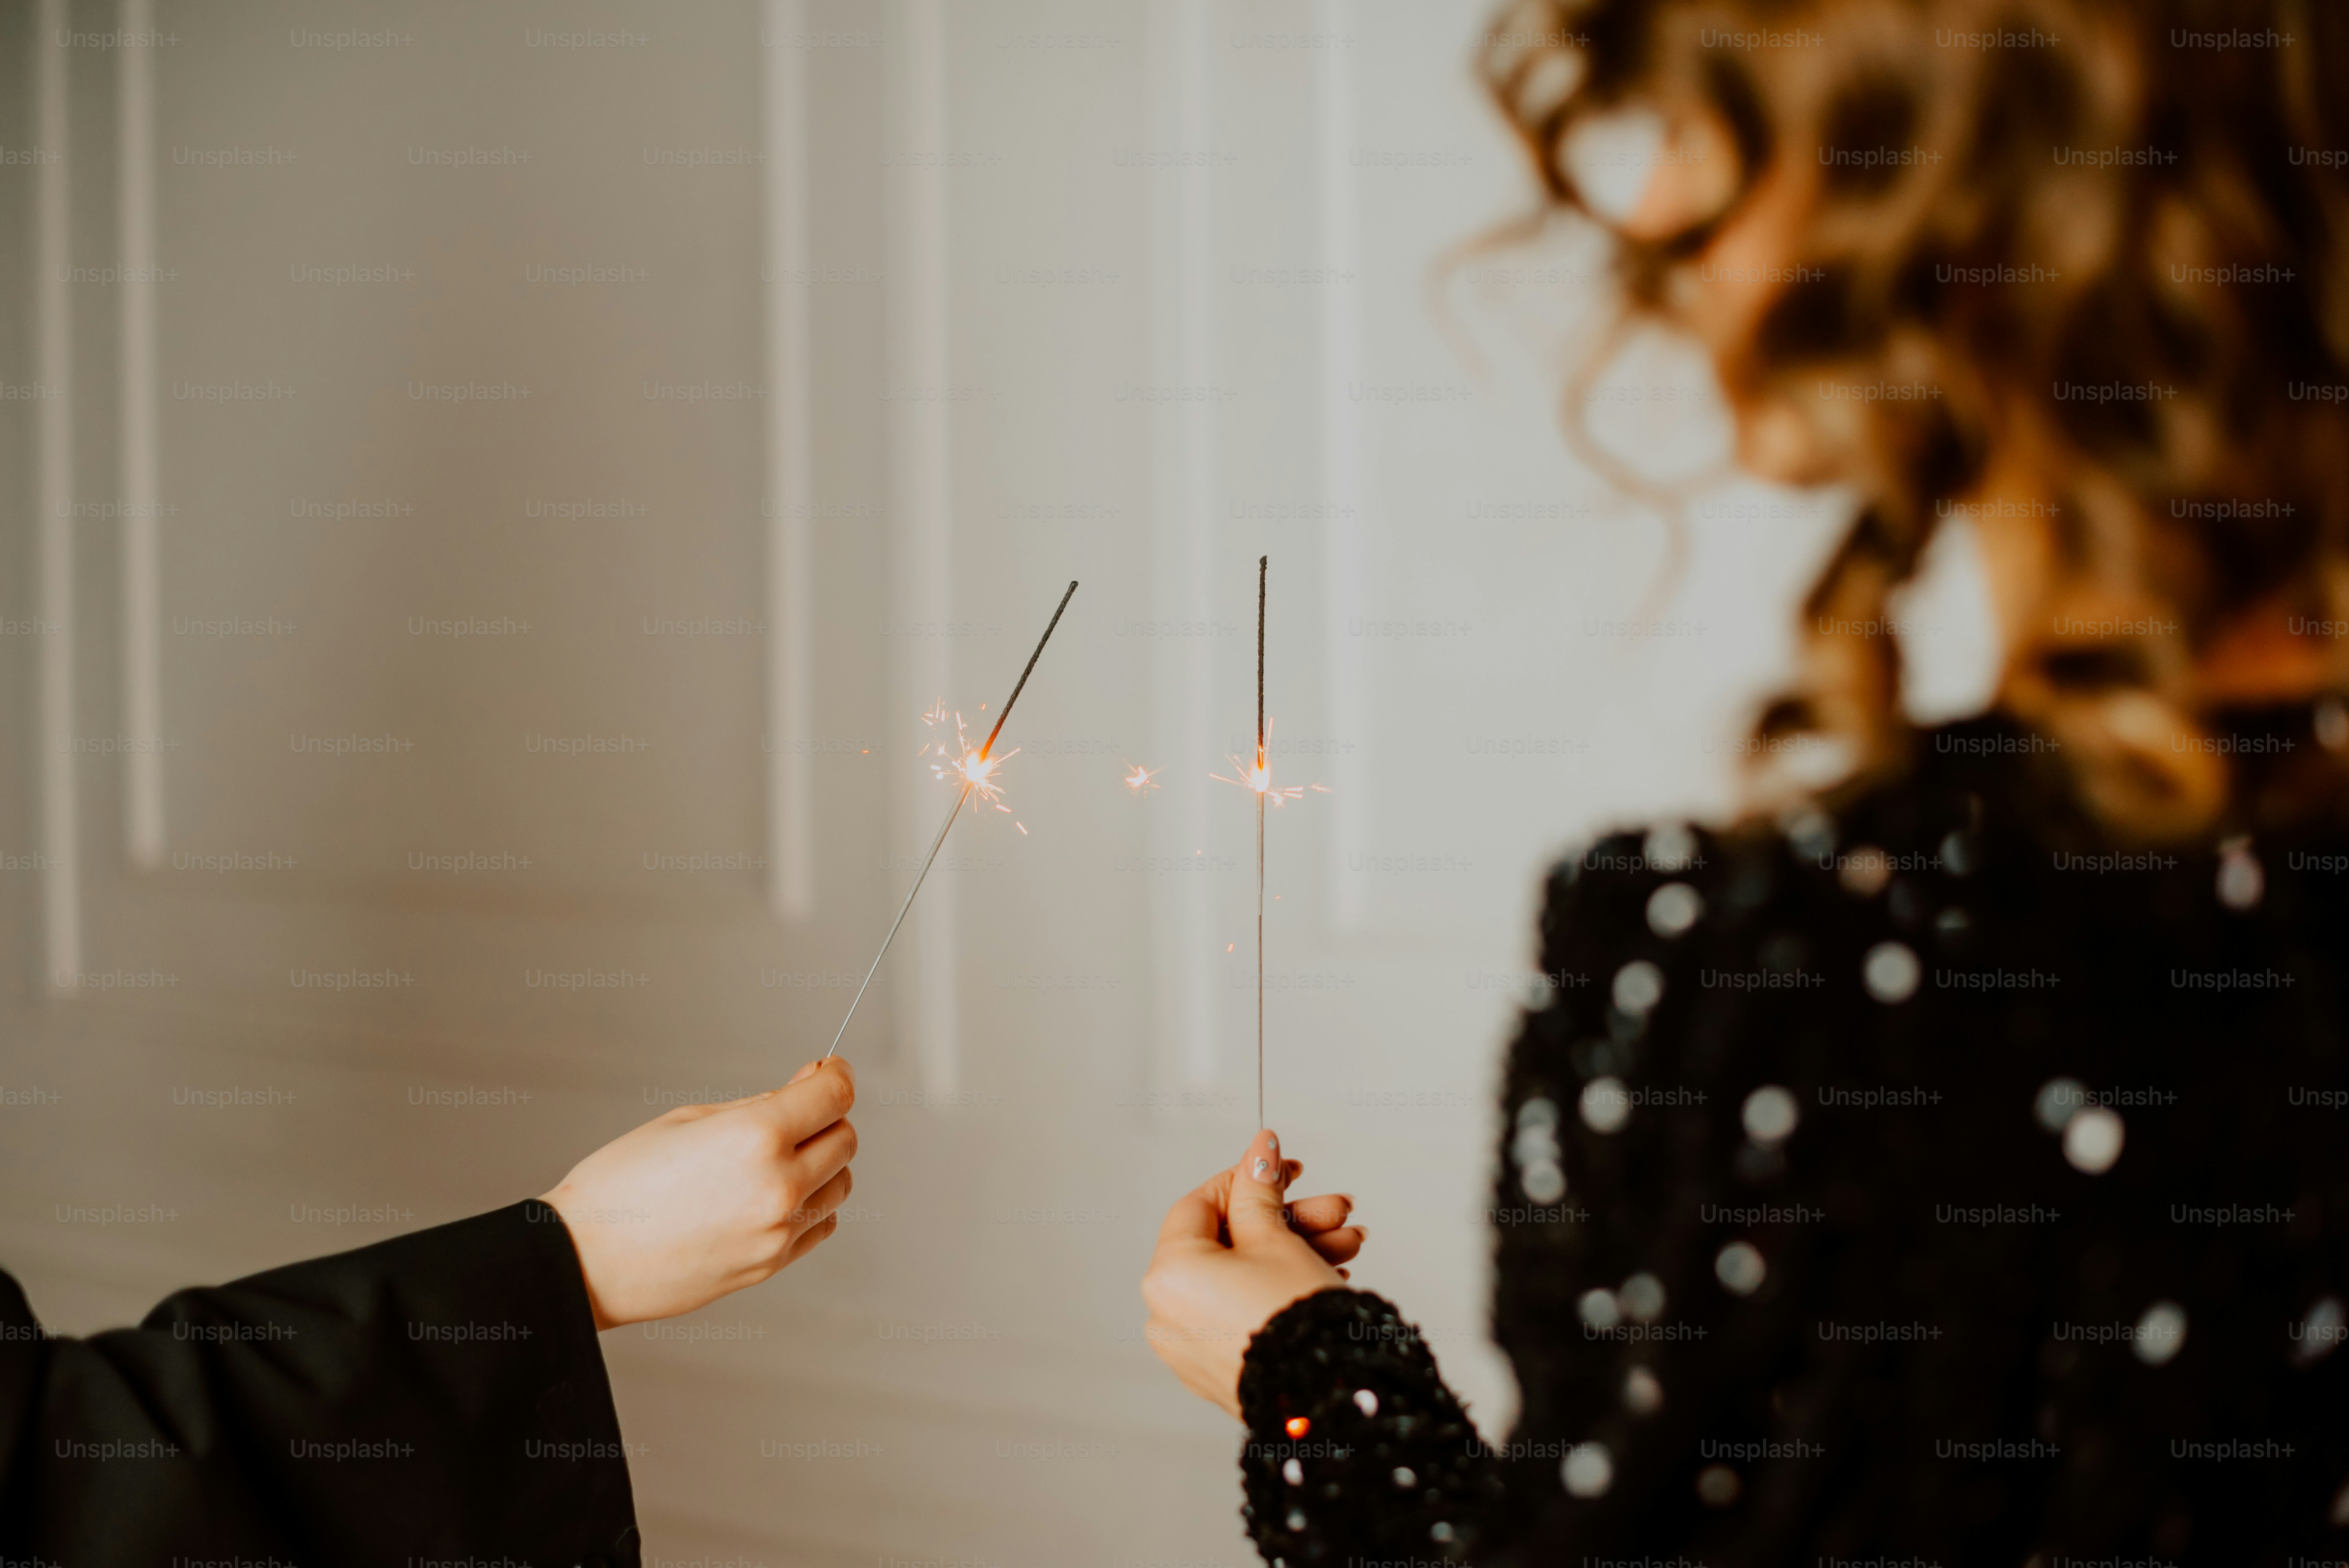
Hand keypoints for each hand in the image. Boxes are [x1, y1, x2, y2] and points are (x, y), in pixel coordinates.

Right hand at [540, 1057, 856, 1328]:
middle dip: (826, 1118)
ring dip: (823, 1163)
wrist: (585, 1260)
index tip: (828, 1070)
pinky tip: (775, 1194)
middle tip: (793, 1113)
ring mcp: (778, 1232)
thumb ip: (758, 1104)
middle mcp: (778, 1186)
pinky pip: (822, 1224)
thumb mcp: (687, 1119)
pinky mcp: (770, 1264)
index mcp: (756, 1138)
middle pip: (844, 1139)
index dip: (836, 1075)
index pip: (834, 1096)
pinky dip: (812, 1204)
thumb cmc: (621, 1184)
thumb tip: (808, 1086)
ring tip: (778, 1157)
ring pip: (840, 1184)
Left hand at [1140, 1128, 1364, 1417]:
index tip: (1284, 1169)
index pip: (1201, 1205)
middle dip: (1289, 1221)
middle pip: (1229, 1243)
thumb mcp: (1277, 1239)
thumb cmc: (1296, 1323)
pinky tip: (1329, 1274)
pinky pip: (1244, 1312)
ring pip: (1244, 1278)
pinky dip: (1280, 1290)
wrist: (1326, 1400)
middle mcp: (1168, 1314)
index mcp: (1169, 1275)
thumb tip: (1258, 1150)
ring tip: (1350, 1243)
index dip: (1247, 1180)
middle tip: (1334, 1209)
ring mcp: (1192, 1347)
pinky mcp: (1220, 1370)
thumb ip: (1260, 1190)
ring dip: (1296, 1253)